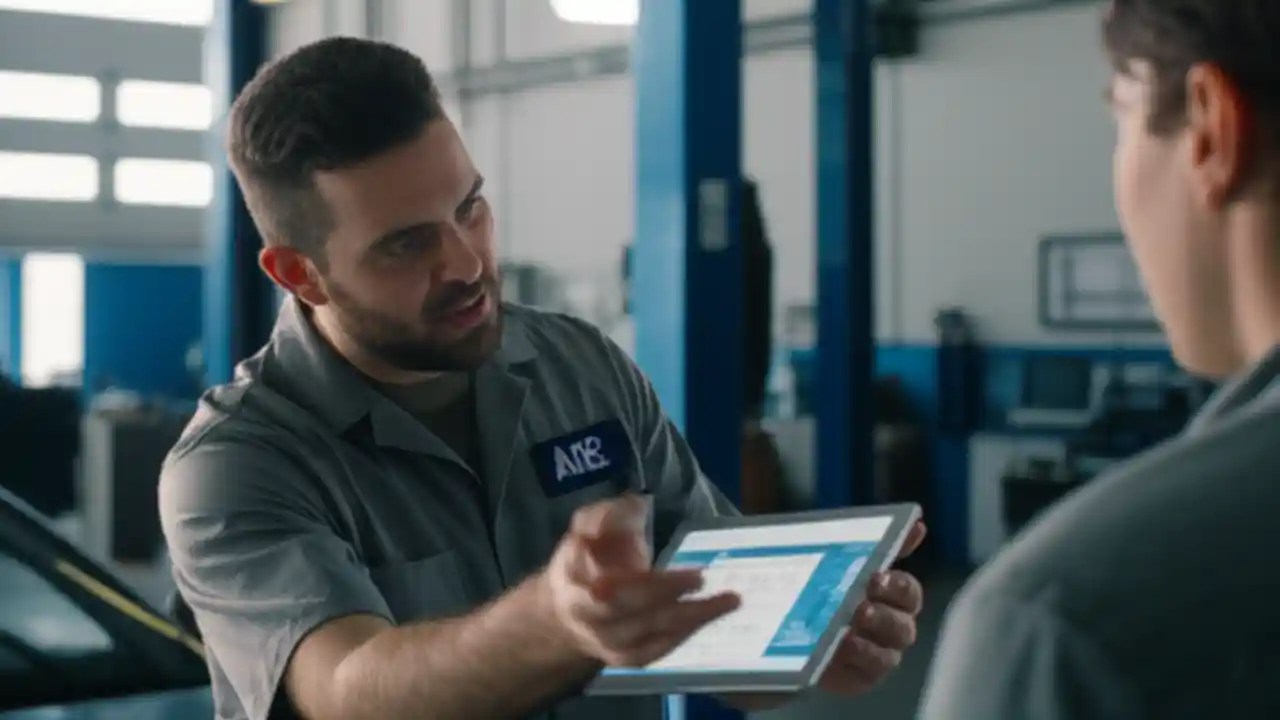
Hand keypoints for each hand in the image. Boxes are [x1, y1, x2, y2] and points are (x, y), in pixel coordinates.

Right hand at [541, 495, 740, 667]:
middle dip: (664, 591)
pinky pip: (658, 648)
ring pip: (648, 632)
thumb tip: (634, 504)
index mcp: (572, 578)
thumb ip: (605, 514)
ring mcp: (606, 641)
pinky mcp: (626, 657)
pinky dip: (685, 631)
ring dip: (689, 616)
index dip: (625, 574)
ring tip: (729, 599)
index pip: (599, 581)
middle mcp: (586, 615)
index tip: (650, 560)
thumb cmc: (588, 558)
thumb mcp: (587, 527)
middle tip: (700, 577)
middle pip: (625, 607)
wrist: (567, 612)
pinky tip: (710, 613)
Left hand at [819, 521, 926, 696]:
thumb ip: (872, 543)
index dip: (897, 584)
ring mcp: (879, 653)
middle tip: (861, 602)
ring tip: (850, 626)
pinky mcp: (861, 676)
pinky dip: (860, 659)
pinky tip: (843, 647)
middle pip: (903, 621)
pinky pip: (870, 671)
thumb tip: (916, 522)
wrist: (783, 631)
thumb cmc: (818, 589)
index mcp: (891, 596)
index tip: (877, 575)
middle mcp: (892, 625)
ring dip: (873, 636)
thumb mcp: (835, 560)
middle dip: (885, 611)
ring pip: (891, 650)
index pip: (907, 590)